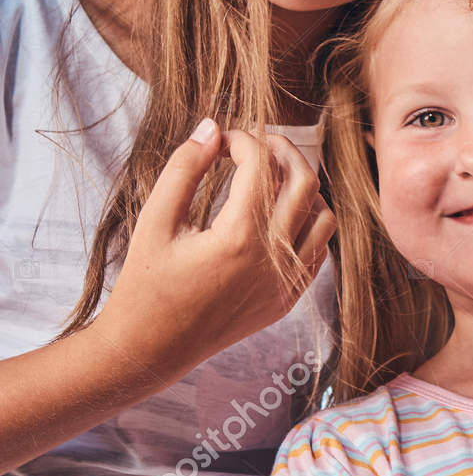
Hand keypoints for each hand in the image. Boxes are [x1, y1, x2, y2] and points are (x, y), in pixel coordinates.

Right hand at [95, 120, 335, 383]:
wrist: (151, 348)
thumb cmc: (145, 284)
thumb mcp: (155, 220)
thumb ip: (184, 169)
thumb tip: (212, 127)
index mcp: (238, 238)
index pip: (261, 166)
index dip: (243, 140)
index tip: (222, 140)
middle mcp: (271, 261)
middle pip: (305, 183)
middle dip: (283, 151)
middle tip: (257, 144)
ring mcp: (285, 284)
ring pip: (324, 217)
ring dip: (304, 189)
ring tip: (272, 178)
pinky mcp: (287, 300)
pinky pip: (318, 252)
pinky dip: (308, 225)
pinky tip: (279, 217)